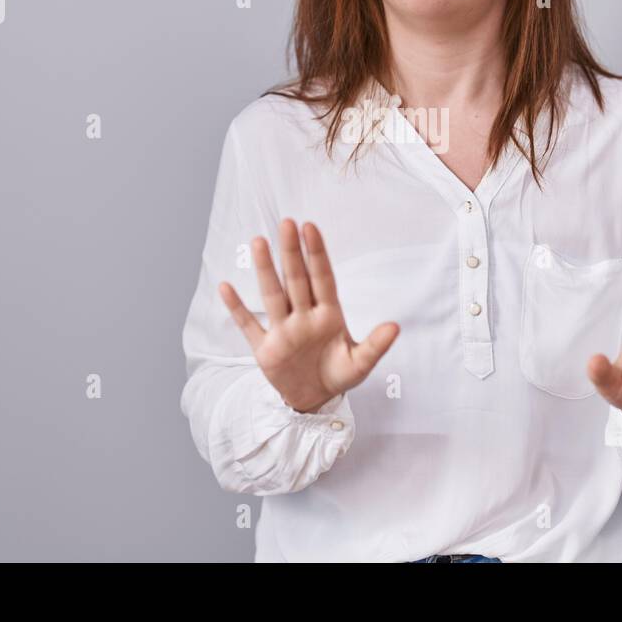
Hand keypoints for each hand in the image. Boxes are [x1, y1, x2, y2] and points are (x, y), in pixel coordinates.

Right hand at [218, 218, 400, 412]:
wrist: (314, 399)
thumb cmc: (338, 375)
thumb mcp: (360, 364)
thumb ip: (376, 346)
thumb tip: (396, 326)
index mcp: (328, 316)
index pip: (322, 279)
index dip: (317, 254)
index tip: (311, 227)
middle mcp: (303, 317)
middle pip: (296, 279)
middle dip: (291, 252)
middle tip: (287, 222)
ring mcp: (282, 330)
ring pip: (273, 295)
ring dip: (265, 270)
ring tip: (259, 241)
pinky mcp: (264, 348)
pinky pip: (247, 325)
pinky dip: (236, 308)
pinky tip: (225, 286)